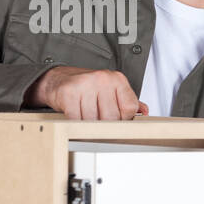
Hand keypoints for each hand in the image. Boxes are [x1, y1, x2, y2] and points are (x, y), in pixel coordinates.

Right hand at [27, 66, 148, 119]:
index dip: (123, 119)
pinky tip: (76, 117)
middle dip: (105, 124)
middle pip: (112, 117)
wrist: (59, 79)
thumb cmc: (88, 88)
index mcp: (117, 79)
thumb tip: (145, 112)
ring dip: (89, 125)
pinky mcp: (69, 93)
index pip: (129, 109)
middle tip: (98, 121)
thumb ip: (129, 102)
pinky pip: (76, 119)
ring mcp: (85, 84)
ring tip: (86, 117)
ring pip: (93, 120)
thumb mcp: (112, 91)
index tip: (116, 120)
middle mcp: (102, 79)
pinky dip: (76, 123)